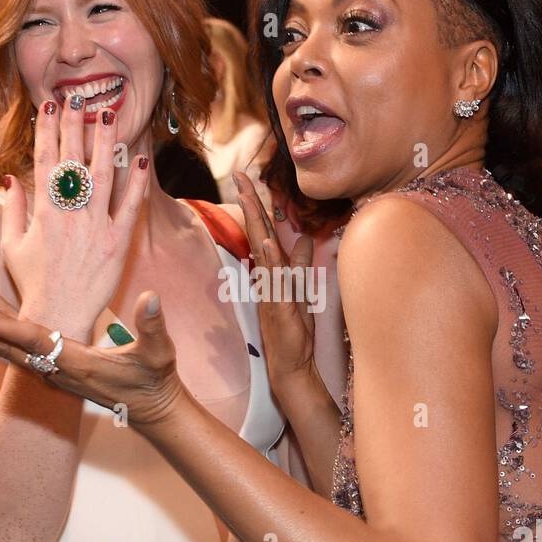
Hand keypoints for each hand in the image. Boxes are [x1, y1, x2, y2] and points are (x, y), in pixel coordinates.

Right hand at [0, 99, 149, 339]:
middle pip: (73, 159)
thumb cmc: (33, 282)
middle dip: (75, 125)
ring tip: (108, 114)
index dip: (47, 130)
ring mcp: (95, 227)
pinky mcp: (118, 243)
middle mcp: (69, 214)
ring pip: (103, 174)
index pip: (45, 160)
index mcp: (42, 212)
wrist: (58, 318)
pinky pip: (130, 206)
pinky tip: (142, 158)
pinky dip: (137, 182)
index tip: (49, 105)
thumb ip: (12, 208)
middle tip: (78, 97)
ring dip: (105, 141)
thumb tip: (12, 176)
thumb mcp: (11, 244)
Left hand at [0, 284, 184, 428]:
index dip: (5, 328)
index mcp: (74, 362)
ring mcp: (49, 369)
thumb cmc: (156, 380)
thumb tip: (152, 298)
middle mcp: (54, 368)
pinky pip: (12, 346)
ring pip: (2, 347)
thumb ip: (153, 325)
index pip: (33, 342)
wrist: (152, 408)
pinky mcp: (50, 366)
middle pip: (2, 346)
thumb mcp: (159, 352)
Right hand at [233, 170, 317, 396]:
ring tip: (248, 196)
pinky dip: (268, 260)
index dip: (256, 206)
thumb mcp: (300, 291)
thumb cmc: (294, 332)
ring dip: (255, 224)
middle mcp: (267, 277)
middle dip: (249, 204)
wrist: (291, 366)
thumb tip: (303, 239)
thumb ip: (300, 265)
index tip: (247, 180)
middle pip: (257, 234)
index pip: (263, 232)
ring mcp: (270, 291)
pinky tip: (265, 243)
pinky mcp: (277, 306)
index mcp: (272, 272)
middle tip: (238, 175)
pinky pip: (272, 279)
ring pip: (261, 251)